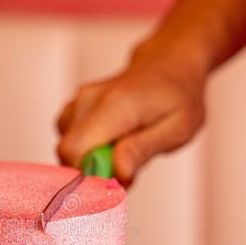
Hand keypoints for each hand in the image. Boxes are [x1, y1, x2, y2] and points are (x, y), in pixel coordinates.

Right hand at [56, 40, 205, 184]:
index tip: (121, 179)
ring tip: (122, 150)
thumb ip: (142, 150)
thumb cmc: (179, 99)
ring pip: (67, 148)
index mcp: (116, 105)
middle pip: (66, 152)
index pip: (75, 150)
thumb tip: (119, 173)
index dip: (90, 175)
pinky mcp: (74, 105)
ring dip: (92, 160)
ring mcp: (78, 99)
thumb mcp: (177, 129)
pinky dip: (87, 149)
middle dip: (93, 171)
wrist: (169, 65)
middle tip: (126, 167)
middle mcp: (90, 98)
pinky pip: (69, 139)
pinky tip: (111, 142)